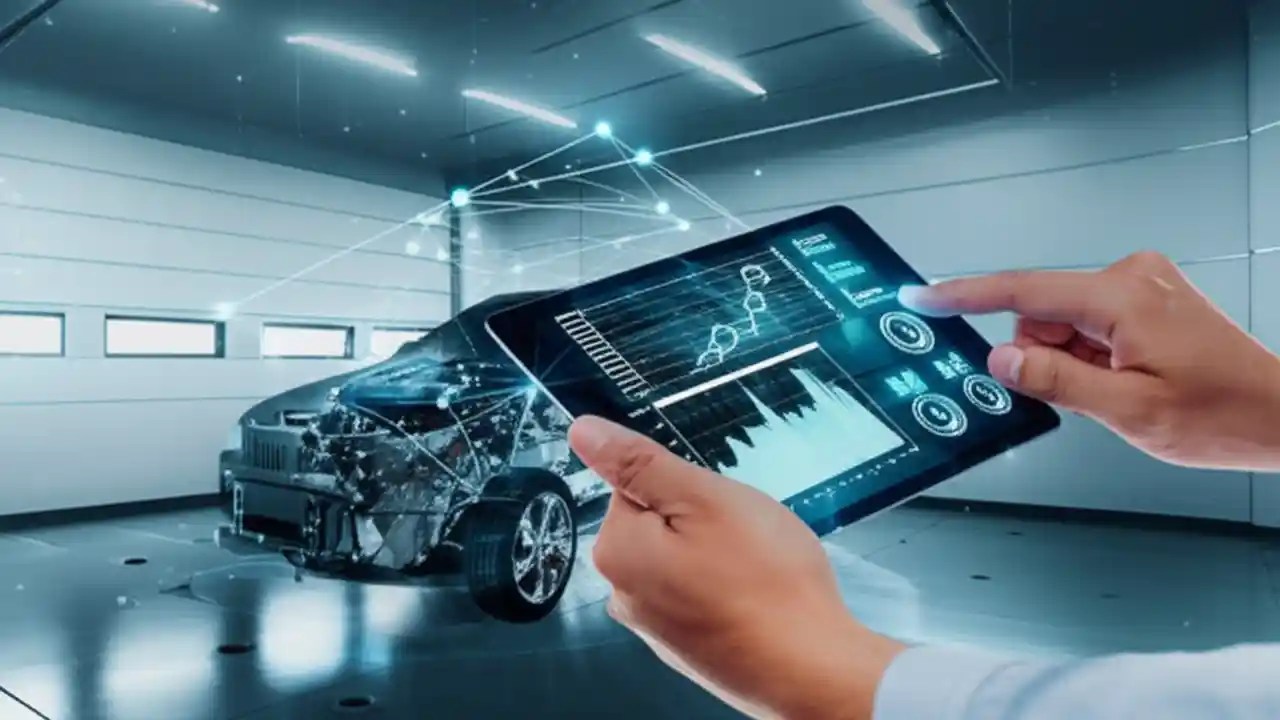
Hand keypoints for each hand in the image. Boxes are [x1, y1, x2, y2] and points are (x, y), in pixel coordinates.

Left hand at [569, 416, 904, 719]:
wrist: (813, 671)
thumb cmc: (767, 585)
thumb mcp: (704, 499)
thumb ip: (638, 462)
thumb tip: (584, 432)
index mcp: (617, 552)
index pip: (636, 484)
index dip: (686, 486)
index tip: (717, 507)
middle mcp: (625, 594)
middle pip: (660, 523)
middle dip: (703, 520)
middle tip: (742, 538)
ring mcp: (657, 627)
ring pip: (686, 558)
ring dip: (720, 555)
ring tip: (755, 571)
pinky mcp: (689, 646)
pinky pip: (703, 594)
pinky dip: (729, 589)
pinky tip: (757, 598)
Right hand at [901, 251, 1279, 470]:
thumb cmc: (1224, 414)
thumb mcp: (1128, 410)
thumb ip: (1056, 381)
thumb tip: (1002, 360)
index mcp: (1122, 297)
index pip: (1022, 291)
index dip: (965, 296)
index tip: (924, 296)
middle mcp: (1132, 277)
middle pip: (1043, 313)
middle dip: (1047, 357)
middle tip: (1092, 394)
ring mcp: (1142, 284)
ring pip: (1065, 323)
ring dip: (1075, 360)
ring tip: (1122, 389)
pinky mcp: (1149, 297)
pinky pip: (1091, 323)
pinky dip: (1094, 354)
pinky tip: (1129, 377)